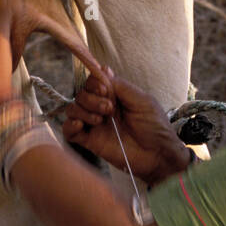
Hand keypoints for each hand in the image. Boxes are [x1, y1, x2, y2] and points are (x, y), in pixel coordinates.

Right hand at [63, 69, 192, 184]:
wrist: (157, 155)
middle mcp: (101, 109)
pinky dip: (70, 125)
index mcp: (114, 97)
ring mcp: (95, 125)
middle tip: (109, 108)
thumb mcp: (142, 100)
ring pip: (73, 109)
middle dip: (91, 98)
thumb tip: (103, 69)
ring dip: (83, 110)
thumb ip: (121, 86)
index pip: (93, 82)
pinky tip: (80, 126)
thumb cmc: (155, 127)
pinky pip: (69, 131)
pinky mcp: (90, 141)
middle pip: (81, 94)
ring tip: (100, 120)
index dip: (94, 83)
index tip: (106, 90)